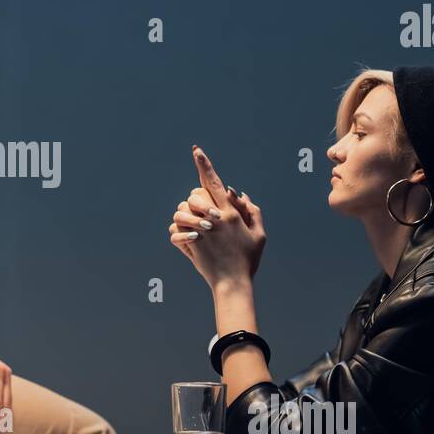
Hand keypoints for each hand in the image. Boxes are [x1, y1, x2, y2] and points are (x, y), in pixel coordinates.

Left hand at [167, 145, 266, 288]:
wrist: (233, 284)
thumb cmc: (248, 260)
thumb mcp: (258, 235)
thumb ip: (253, 212)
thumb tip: (240, 193)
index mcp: (230, 214)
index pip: (215, 183)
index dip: (204, 165)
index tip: (196, 150)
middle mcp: (213, 220)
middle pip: (194, 195)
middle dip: (195, 200)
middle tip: (202, 214)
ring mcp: (200, 231)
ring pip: (181, 211)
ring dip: (185, 217)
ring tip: (196, 230)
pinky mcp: (190, 244)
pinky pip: (175, 229)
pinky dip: (179, 233)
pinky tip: (189, 242)